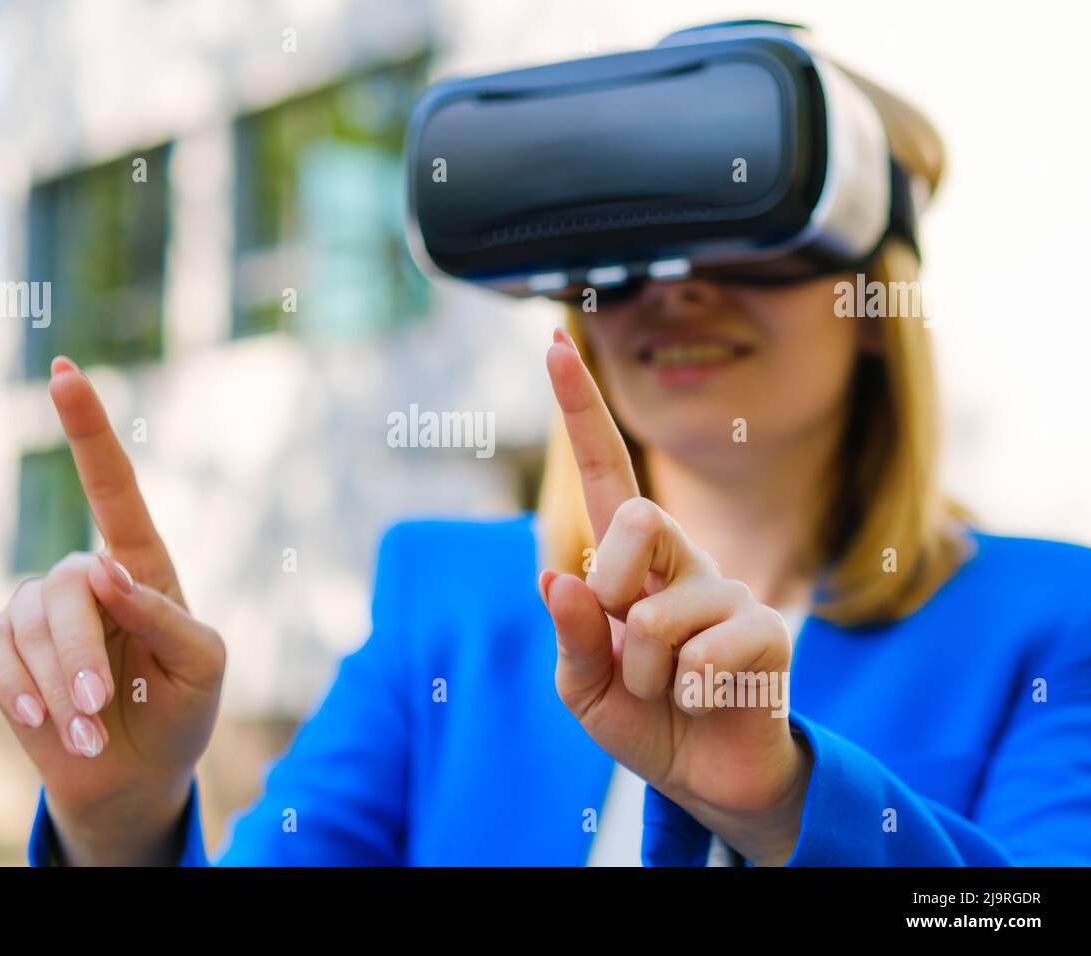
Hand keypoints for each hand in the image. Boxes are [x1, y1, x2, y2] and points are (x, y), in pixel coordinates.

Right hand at [0, 357, 225, 863]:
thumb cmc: (181, 705)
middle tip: (101, 708)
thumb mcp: (202, 662)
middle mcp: (85, 574)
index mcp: (142, 564)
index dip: (87, 428)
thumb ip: (161, 613)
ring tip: (88, 728)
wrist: (137, 771)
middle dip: (82, 653)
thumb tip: (97, 567)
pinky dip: (20, 694)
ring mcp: (38, 608)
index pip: (112, 485)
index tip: (64, 372)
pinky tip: (47, 723)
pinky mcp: (1, 648)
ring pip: (30, 620)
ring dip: (60, 684)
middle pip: (68, 584)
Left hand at [541, 329, 811, 864]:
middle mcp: (683, 561)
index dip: (579, 410)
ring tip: (669, 690)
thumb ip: (569, 636)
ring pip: (654, 616)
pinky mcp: (767, 631)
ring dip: (642, 674)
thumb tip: (558, 575)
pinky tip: (707, 701)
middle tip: (623, 643)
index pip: (606, 472)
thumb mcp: (582, 687)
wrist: (708, 779)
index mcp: (631, 565)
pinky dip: (686, 694)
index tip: (554, 342)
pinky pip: (702, 656)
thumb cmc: (644, 717)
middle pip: (636, 518)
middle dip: (612, 593)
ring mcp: (729, 591)